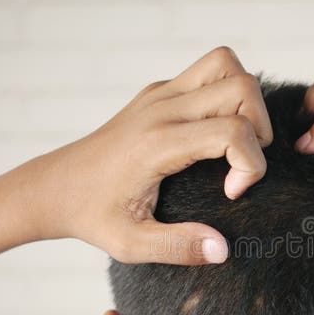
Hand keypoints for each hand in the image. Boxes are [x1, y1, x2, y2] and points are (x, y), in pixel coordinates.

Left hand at [47, 46, 272, 264]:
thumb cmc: (92, 215)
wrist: (54, 187)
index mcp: (158, 144)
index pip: (232, 131)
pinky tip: (210, 137)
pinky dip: (225, 97)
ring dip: (246, 101)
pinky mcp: (157, 91)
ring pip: (226, 64)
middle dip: (259, 128)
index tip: (231, 193)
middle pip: (241, 86)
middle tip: (242, 164)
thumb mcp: (130, 244)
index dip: (250, 165)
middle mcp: (161, 109)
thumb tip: (223, 250)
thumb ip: (177, 247)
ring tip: (235, 142)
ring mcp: (159, 94)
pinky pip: (207, 72)